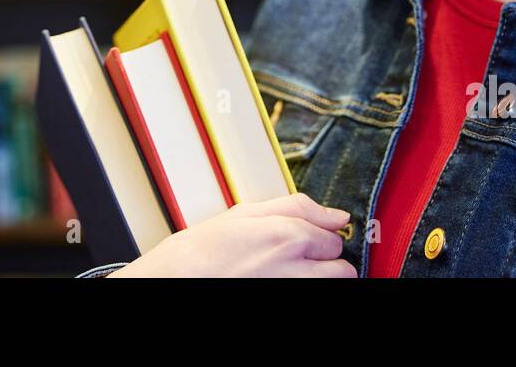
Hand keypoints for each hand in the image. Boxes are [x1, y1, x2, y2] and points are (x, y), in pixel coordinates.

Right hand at [107, 192, 357, 276]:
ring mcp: (289, 290)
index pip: (334, 238)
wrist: (174, 280)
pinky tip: (280, 281)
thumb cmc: (201, 250)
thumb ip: (297, 207)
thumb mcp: (245, 213)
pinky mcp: (284, 308)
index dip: (321, 238)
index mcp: (288, 236)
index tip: (310, 240)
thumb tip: (337, 215)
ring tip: (292, 272)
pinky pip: (312, 298)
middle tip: (301, 260)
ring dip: (321, 279)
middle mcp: (294, 268)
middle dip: (327, 263)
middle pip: (342, 269)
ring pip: (333, 286)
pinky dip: (304, 289)